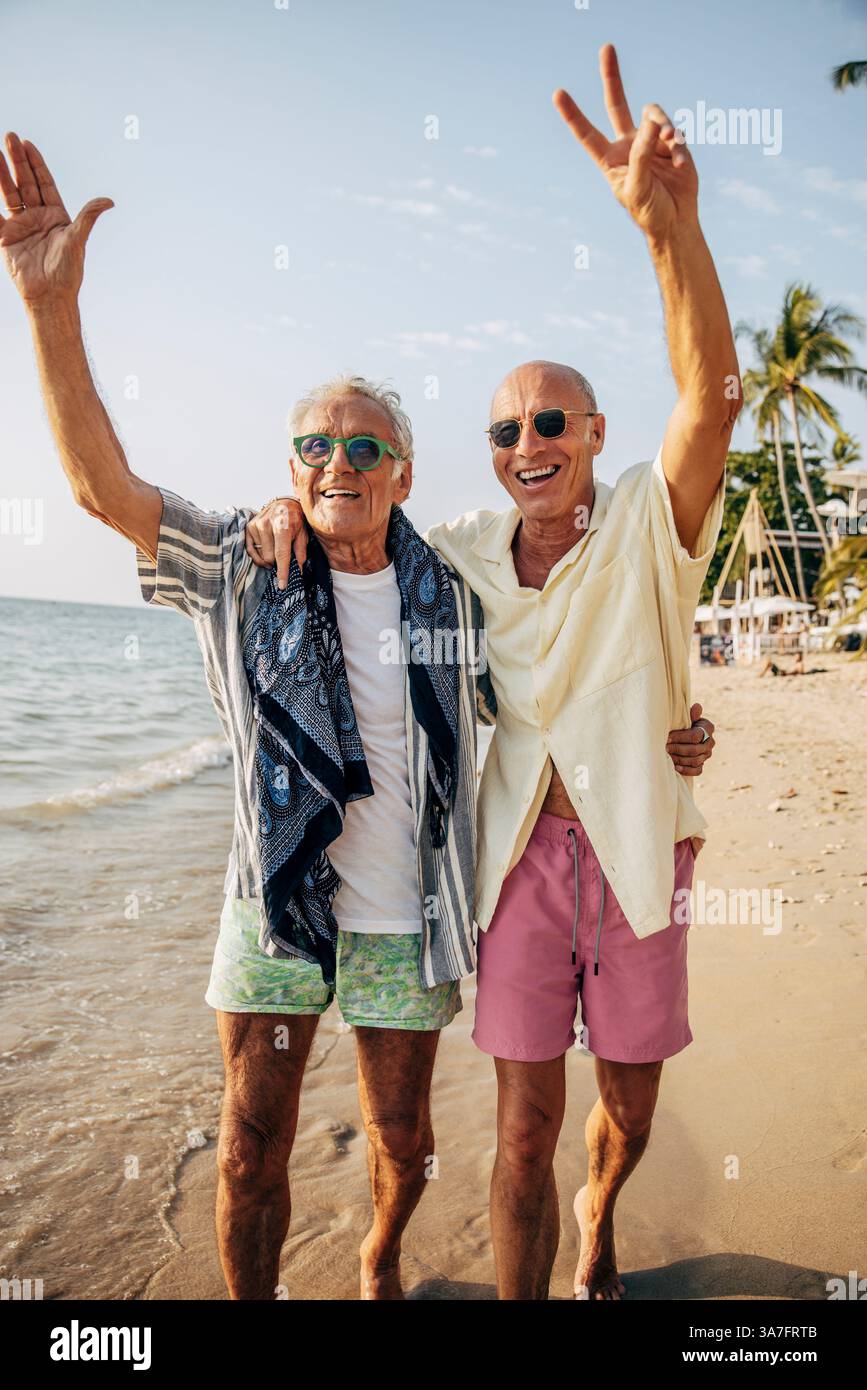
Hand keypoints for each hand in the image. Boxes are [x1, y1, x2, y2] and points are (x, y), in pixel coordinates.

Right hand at [0, 133, 113, 303]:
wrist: (49, 296)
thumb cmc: (66, 272)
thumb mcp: (77, 240)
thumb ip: (88, 217)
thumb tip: (108, 201)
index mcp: (56, 215)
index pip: (44, 183)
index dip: (36, 163)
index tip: (27, 144)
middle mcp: (38, 218)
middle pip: (25, 183)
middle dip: (17, 160)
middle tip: (9, 137)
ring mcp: (21, 226)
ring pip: (9, 194)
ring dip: (2, 174)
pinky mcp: (6, 237)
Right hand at [245, 497, 307, 589]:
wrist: (284, 504)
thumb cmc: (296, 521)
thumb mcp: (303, 535)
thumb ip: (300, 553)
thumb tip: (298, 572)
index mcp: (283, 526)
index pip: (282, 554)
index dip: (282, 571)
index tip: (282, 586)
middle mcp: (266, 524)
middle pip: (270, 558)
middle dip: (278, 561)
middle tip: (283, 553)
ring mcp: (256, 525)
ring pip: (261, 556)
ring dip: (269, 557)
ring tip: (275, 546)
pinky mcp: (248, 527)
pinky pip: (251, 551)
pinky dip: (259, 555)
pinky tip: (266, 550)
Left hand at [553, 44, 697, 240]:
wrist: (676, 222)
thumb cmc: (649, 211)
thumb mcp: (637, 187)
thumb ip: (640, 155)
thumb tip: (650, 122)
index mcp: (610, 159)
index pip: (587, 133)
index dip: (573, 114)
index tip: (558, 93)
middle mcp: (629, 145)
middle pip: (617, 104)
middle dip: (611, 77)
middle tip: (606, 48)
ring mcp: (651, 141)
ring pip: (654, 114)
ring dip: (662, 125)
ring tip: (670, 141)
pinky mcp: (673, 144)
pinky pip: (676, 132)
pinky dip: (678, 146)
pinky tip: (680, 164)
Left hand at [666, 703, 714, 776]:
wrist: (683, 736)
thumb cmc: (683, 724)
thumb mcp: (686, 717)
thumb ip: (691, 714)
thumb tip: (697, 706)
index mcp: (708, 728)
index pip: (696, 735)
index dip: (681, 737)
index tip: (668, 737)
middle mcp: (710, 742)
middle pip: (695, 749)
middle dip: (678, 749)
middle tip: (666, 747)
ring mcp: (707, 755)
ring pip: (696, 760)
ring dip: (680, 759)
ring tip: (668, 756)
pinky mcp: (702, 765)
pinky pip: (697, 771)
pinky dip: (687, 770)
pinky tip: (676, 767)